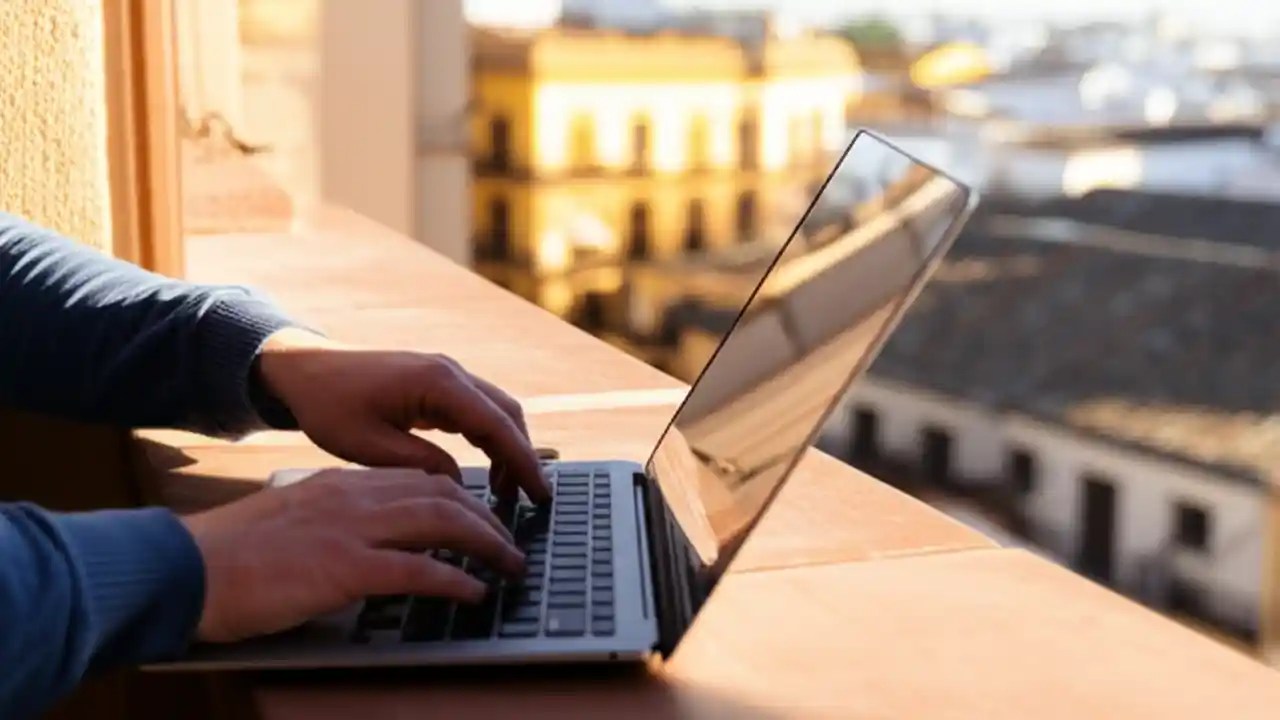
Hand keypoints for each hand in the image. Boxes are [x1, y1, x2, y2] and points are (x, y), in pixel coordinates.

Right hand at [182, 468, 524, 642]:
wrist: (184, 567)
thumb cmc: (231, 554)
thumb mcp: (293, 519)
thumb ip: (335, 520)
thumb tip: (369, 541)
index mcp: (342, 483)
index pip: (420, 479)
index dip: (461, 497)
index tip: (483, 515)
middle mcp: (354, 496)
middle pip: (444, 494)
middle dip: (486, 518)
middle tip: (509, 542)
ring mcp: (351, 529)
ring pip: (444, 522)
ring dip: (486, 544)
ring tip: (509, 565)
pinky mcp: (344, 568)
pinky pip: (419, 570)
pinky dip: (455, 581)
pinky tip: (474, 594)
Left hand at [256, 329, 549, 502]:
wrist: (304, 372)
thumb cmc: (329, 407)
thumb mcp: (369, 447)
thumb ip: (419, 465)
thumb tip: (458, 485)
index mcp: (437, 383)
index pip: (497, 425)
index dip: (523, 462)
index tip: (540, 494)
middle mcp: (451, 372)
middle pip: (507, 415)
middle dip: (524, 457)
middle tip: (532, 501)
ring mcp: (446, 375)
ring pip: (497, 412)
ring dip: (509, 450)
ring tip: (509, 495)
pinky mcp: (438, 384)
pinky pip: (478, 412)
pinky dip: (490, 441)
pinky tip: (487, 472)